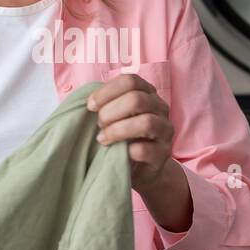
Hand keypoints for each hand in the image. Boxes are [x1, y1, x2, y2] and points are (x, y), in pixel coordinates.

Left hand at [86, 75, 192, 232]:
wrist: (141, 168)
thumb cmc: (123, 137)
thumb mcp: (115, 116)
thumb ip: (106, 104)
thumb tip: (85, 99)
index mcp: (147, 93)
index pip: (130, 81)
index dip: (106, 92)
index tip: (90, 106)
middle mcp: (161, 108)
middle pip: (137, 99)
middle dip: (111, 112)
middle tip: (99, 124)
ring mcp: (165, 130)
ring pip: (146, 122)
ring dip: (118, 130)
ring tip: (103, 139)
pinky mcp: (163, 154)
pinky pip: (145, 149)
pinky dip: (127, 151)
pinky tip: (117, 153)